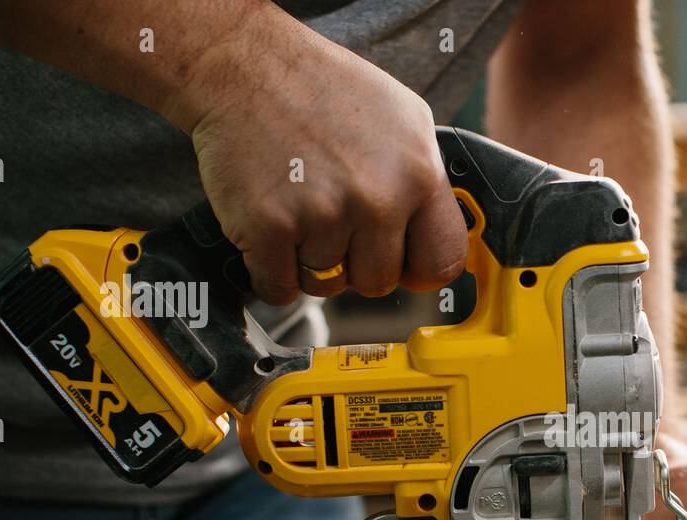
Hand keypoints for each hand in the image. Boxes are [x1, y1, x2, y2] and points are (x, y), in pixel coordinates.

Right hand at [178, 21, 466, 303]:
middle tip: (332, 220)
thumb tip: (434, 237)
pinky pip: (279, 288)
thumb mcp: (403, 121)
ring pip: (325, 286)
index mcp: (418, 173)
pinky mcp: (269, 228)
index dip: (418, 269)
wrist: (243, 65)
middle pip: (378, 282)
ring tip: (299, 209)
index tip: (402, 263)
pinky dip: (270, 271)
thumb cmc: (322, 90)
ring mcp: (323, 215)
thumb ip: (424, 183)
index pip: (442, 261)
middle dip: (354, 262)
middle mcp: (378, 198)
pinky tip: (270, 231)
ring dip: (308, 261)